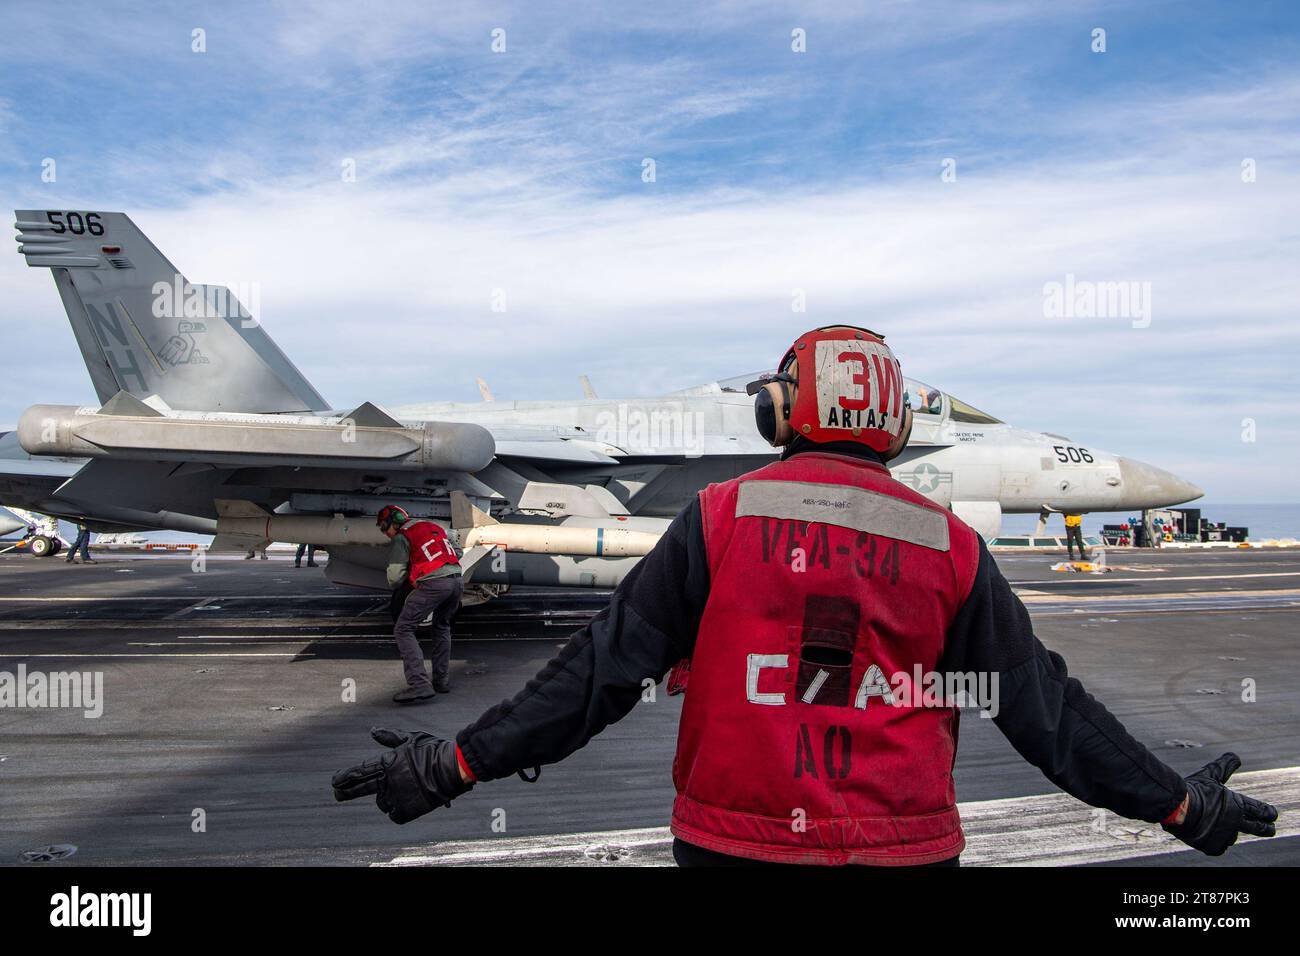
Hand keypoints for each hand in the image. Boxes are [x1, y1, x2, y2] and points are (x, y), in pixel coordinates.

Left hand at [332, 728, 471, 823]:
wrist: (450, 770)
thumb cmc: (432, 751)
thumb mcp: (410, 739)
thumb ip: (389, 738)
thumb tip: (372, 731)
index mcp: (387, 763)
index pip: (359, 772)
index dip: (345, 777)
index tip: (334, 781)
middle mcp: (387, 781)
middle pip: (360, 789)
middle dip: (346, 792)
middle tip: (337, 794)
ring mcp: (394, 797)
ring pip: (382, 801)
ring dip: (387, 797)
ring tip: (405, 789)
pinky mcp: (404, 811)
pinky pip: (394, 813)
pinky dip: (398, 809)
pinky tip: (409, 800)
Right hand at [1162, 753, 1277, 855]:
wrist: (1177, 809)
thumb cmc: (1193, 791)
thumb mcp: (1209, 775)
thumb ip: (1224, 767)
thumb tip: (1236, 756)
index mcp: (1236, 805)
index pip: (1258, 810)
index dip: (1267, 812)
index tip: (1273, 814)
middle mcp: (1235, 822)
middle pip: (1257, 828)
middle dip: (1266, 828)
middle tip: (1271, 829)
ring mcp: (1225, 835)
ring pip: (1231, 835)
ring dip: (1227, 831)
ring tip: (1216, 825)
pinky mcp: (1213, 846)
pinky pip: (1218, 846)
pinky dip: (1214, 841)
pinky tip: (1207, 834)